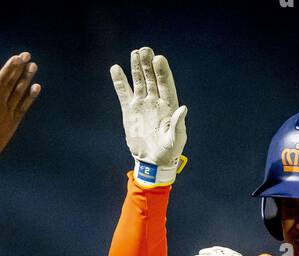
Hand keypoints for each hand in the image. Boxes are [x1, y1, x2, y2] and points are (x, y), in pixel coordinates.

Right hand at [0, 51, 41, 161]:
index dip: (9, 68)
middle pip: (12, 84)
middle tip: (27, 55)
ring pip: (20, 94)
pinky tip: (36, 87)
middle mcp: (0, 107)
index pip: (0, 81)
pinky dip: (30, 97)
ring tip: (33, 66)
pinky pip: (23, 108)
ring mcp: (8, 116)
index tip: (17, 57)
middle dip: (20, 69)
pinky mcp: (13, 124)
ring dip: (27, 79)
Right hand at [109, 47, 187, 185]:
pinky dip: (120, 82)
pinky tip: (115, 69)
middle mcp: (155, 101)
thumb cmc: (169, 151)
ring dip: (136, 68)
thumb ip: (178, 124)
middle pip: (152, 79)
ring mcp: (142, 104)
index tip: (159, 59)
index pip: (166, 84)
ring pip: (139, 82)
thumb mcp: (176, 140)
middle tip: (145, 50)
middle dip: (148, 65)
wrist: (153, 161)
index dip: (162, 72)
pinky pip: (124, 93)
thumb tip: (183, 108)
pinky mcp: (130, 111)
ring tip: (134, 53)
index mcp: (169, 106)